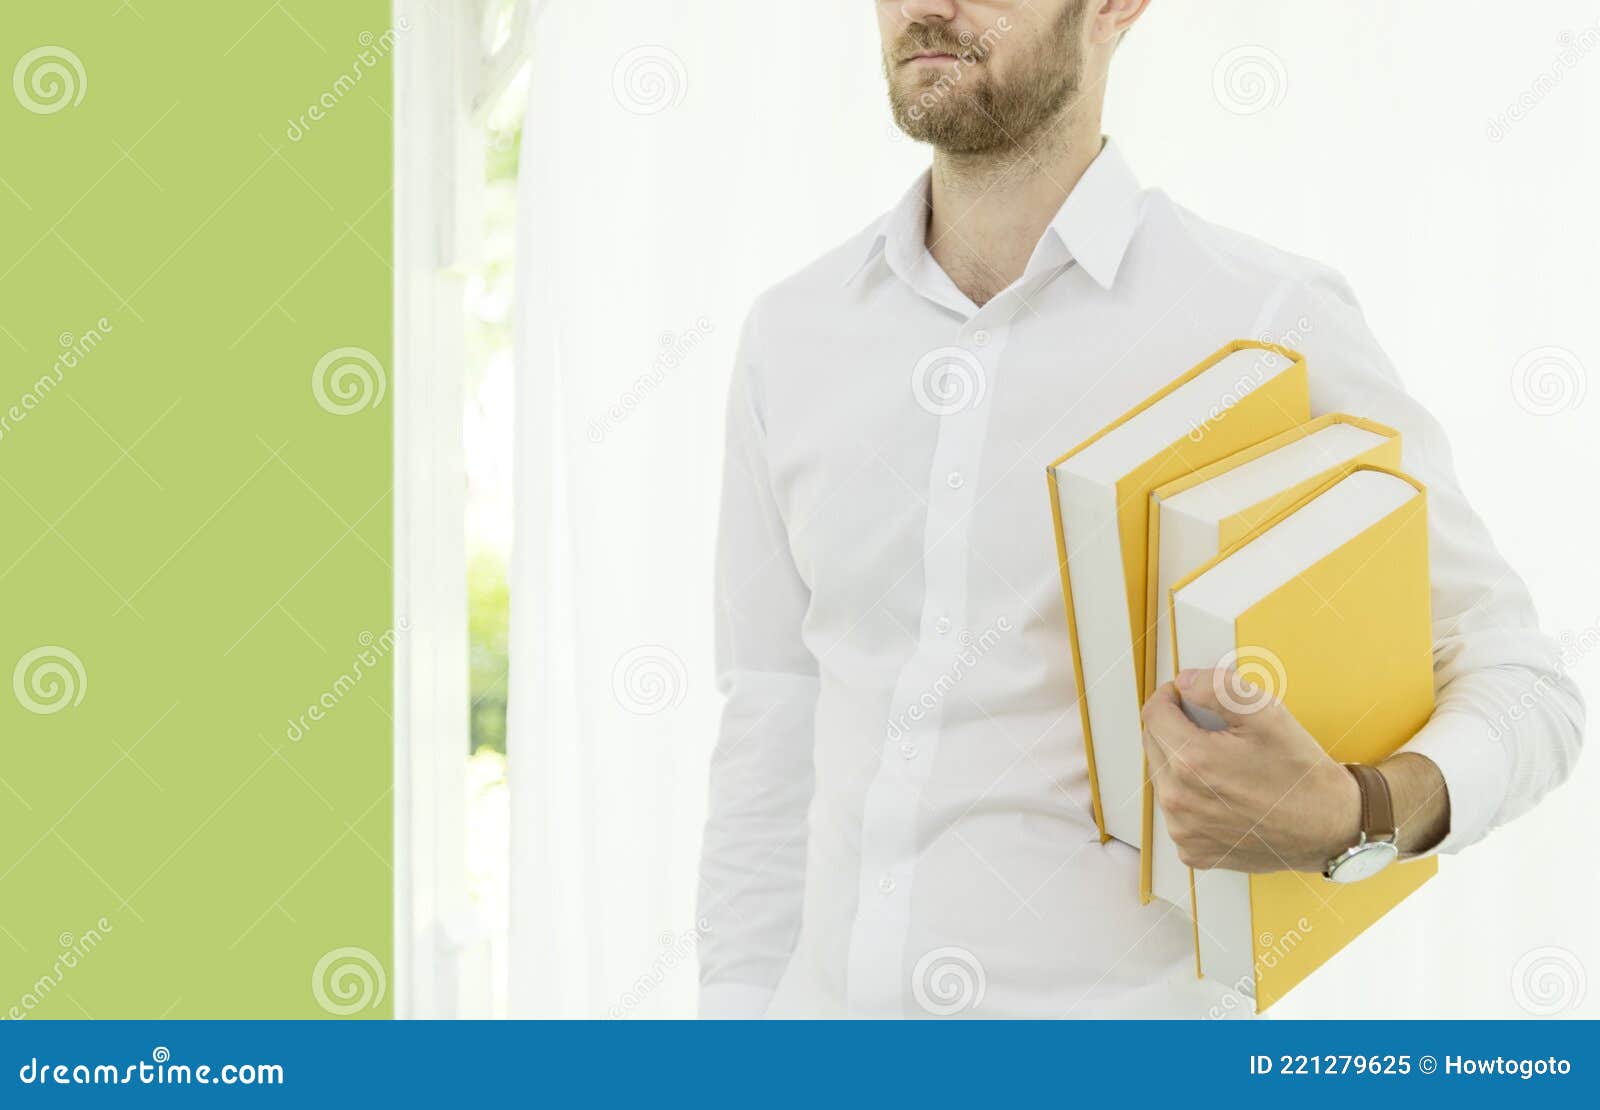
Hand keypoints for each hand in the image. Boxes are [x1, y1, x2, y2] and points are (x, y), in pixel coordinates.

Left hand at [1140, 668, 1361, 872]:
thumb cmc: (1301, 773)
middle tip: (1212, 728)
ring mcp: (1183, 831)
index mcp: (1191, 762)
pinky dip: (1192, 798)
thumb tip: (1184, 682)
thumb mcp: (1267, 713)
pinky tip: (1223, 794)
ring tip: (1222, 763)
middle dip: (1175, 729)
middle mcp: (1178, 801)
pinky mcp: (1194, 852)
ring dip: (1181, 763)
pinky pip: (1177, 813)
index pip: (1153, 714)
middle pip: (1154, 746)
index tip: (1187, 696)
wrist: (1331, 828)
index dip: (1170, 697)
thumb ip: (1218, 688)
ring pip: (1163, 779)